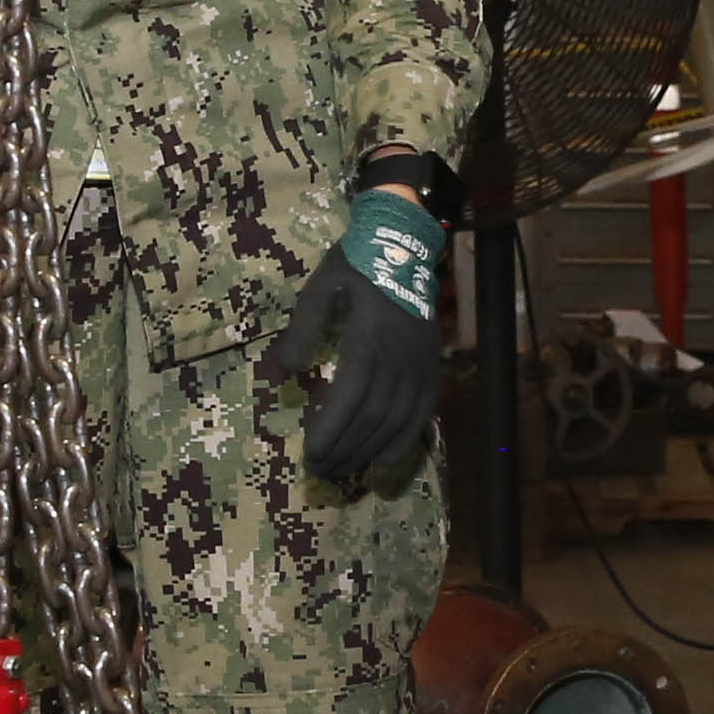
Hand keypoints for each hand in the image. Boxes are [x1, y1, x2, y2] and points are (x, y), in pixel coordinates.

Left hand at [261, 184, 447, 485]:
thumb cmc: (355, 265)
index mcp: (368, 338)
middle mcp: (398, 358)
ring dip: (368, 451)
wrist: (403, 243)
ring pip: (396, 421)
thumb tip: (282, 374)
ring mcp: (419, 365)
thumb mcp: (319, 288)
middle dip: (344, 448)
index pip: (349, 396)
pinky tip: (383, 462)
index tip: (308, 453)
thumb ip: (302, 331)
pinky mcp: (431, 368)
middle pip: (371, 417)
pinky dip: (404, 442)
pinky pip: (422, 415)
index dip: (330, 430)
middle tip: (318, 471)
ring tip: (343, 471)